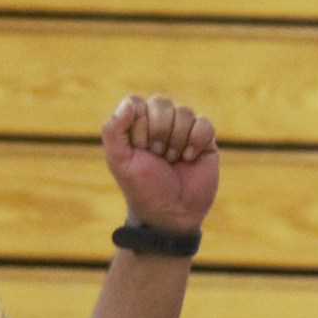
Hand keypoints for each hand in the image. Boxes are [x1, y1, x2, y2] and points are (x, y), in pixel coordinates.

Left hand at [104, 94, 218, 231]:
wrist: (171, 213)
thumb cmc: (142, 188)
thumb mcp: (119, 161)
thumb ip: (113, 130)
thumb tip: (128, 104)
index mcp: (136, 124)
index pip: (136, 103)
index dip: (139, 125)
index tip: (139, 149)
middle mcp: (160, 122)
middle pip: (161, 103)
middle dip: (159, 133)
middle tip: (158, 155)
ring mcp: (184, 129)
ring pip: (184, 112)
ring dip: (176, 140)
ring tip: (173, 160)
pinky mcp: (205, 139)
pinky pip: (203, 124)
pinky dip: (195, 142)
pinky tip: (189, 158)